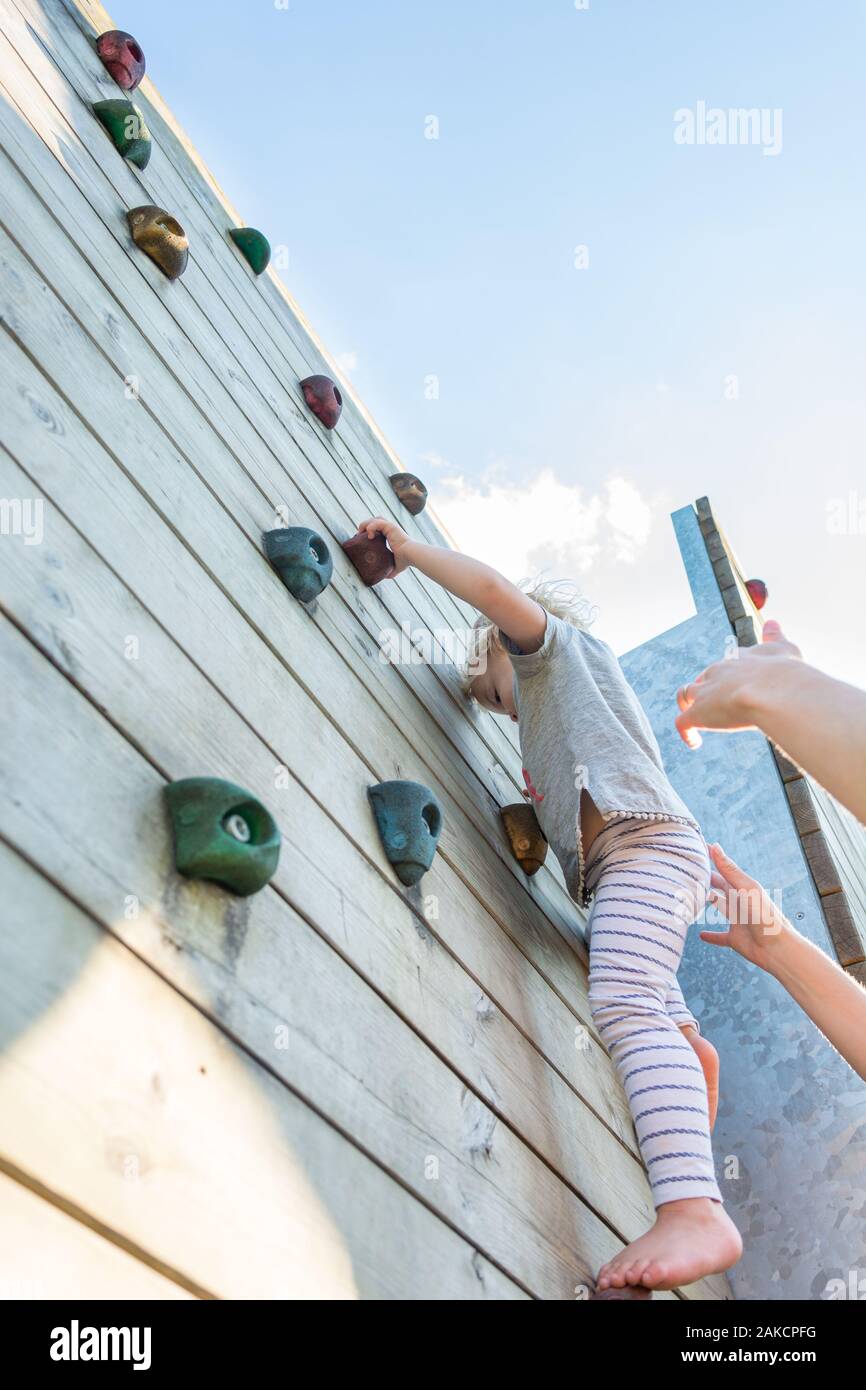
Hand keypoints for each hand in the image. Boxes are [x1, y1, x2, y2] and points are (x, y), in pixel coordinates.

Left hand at [355, 516, 413, 577]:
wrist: (411, 555)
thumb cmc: (406, 560)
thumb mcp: (396, 566)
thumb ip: (390, 570)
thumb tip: (385, 576)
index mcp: (391, 535)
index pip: (378, 527)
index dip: (369, 529)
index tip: (361, 538)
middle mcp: (391, 529)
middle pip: (376, 519)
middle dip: (366, 524)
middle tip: (359, 534)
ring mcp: (391, 527)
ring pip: (376, 518)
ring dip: (366, 524)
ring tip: (361, 532)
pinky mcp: (391, 527)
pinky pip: (378, 522)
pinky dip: (371, 527)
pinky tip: (369, 536)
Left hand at [675, 620, 802, 748]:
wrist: (776, 691)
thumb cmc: (787, 674)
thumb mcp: (785, 649)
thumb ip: (776, 637)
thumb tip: (772, 622)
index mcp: (739, 658)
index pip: (728, 662)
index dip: (731, 676)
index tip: (736, 686)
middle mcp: (719, 671)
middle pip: (704, 677)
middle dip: (709, 690)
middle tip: (719, 707)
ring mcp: (706, 692)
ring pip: (685, 694)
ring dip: (690, 705)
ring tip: (700, 720)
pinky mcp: (699, 713)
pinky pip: (682, 723)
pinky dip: (686, 733)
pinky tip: (695, 742)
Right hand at [700, 844, 794, 971]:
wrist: (778, 948)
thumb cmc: (765, 915)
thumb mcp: (746, 889)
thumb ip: (729, 870)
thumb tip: (715, 846)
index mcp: (744, 888)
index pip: (724, 870)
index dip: (712, 859)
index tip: (698, 848)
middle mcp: (740, 902)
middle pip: (720, 887)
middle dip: (708, 880)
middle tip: (691, 873)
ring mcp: (737, 920)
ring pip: (719, 908)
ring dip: (707, 903)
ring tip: (693, 898)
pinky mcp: (734, 938)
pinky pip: (719, 936)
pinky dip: (710, 936)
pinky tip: (701, 935)